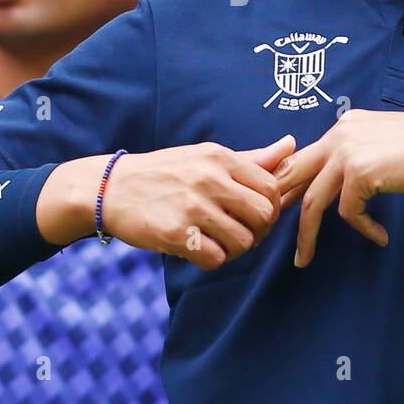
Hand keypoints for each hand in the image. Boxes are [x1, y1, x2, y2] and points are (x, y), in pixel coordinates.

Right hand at [94, 135, 295, 269]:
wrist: (110, 188)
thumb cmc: (165, 173)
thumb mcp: (205, 157)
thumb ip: (251, 157)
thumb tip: (292, 144)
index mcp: (219, 157)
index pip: (272, 187)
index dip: (271, 208)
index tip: (253, 215)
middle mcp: (208, 178)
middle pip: (264, 216)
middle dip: (258, 232)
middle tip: (239, 233)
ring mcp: (191, 206)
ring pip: (242, 242)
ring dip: (233, 249)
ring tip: (216, 242)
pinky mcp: (174, 233)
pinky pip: (215, 258)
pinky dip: (211, 259)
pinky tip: (198, 249)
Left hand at [273, 110, 403, 266]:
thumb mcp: (382, 143)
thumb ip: (357, 155)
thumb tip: (335, 182)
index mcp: (343, 126)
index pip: (301, 156)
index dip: (285, 185)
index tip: (279, 209)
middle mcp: (339, 134)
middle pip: (293, 176)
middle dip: (279, 209)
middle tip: (272, 234)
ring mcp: (347, 152)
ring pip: (312, 201)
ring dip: (306, 234)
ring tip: (305, 258)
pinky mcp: (361, 172)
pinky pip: (348, 213)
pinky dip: (363, 229)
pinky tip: (380, 236)